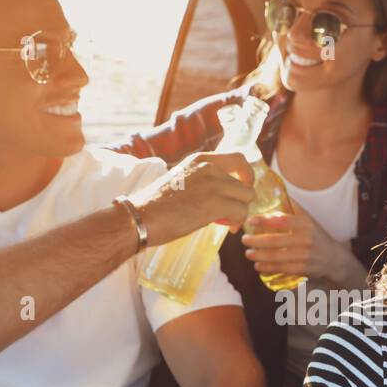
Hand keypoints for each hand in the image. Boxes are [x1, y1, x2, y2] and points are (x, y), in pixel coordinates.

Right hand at [139, 152, 256, 246]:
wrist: (140, 217)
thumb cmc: (155, 205)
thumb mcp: (181, 181)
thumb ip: (201, 181)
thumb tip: (218, 196)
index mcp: (200, 159)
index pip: (238, 158)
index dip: (244, 175)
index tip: (239, 190)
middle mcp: (209, 166)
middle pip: (246, 178)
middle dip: (245, 196)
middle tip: (237, 209)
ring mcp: (213, 184)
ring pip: (247, 197)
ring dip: (241, 212)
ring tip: (228, 222)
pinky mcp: (215, 203)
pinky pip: (241, 212)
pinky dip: (236, 222)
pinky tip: (226, 228)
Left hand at [241, 204, 351, 282]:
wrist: (334, 258)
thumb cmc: (316, 236)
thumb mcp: (309, 219)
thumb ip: (294, 207)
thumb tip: (275, 190)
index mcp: (305, 224)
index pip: (283, 220)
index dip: (265, 220)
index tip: (250, 220)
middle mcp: (306, 239)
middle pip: (275, 241)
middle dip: (256, 241)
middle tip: (244, 239)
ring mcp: (304, 255)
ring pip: (276, 257)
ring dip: (258, 256)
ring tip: (248, 253)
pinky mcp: (303, 269)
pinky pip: (281, 269)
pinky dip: (267, 268)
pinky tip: (258, 265)